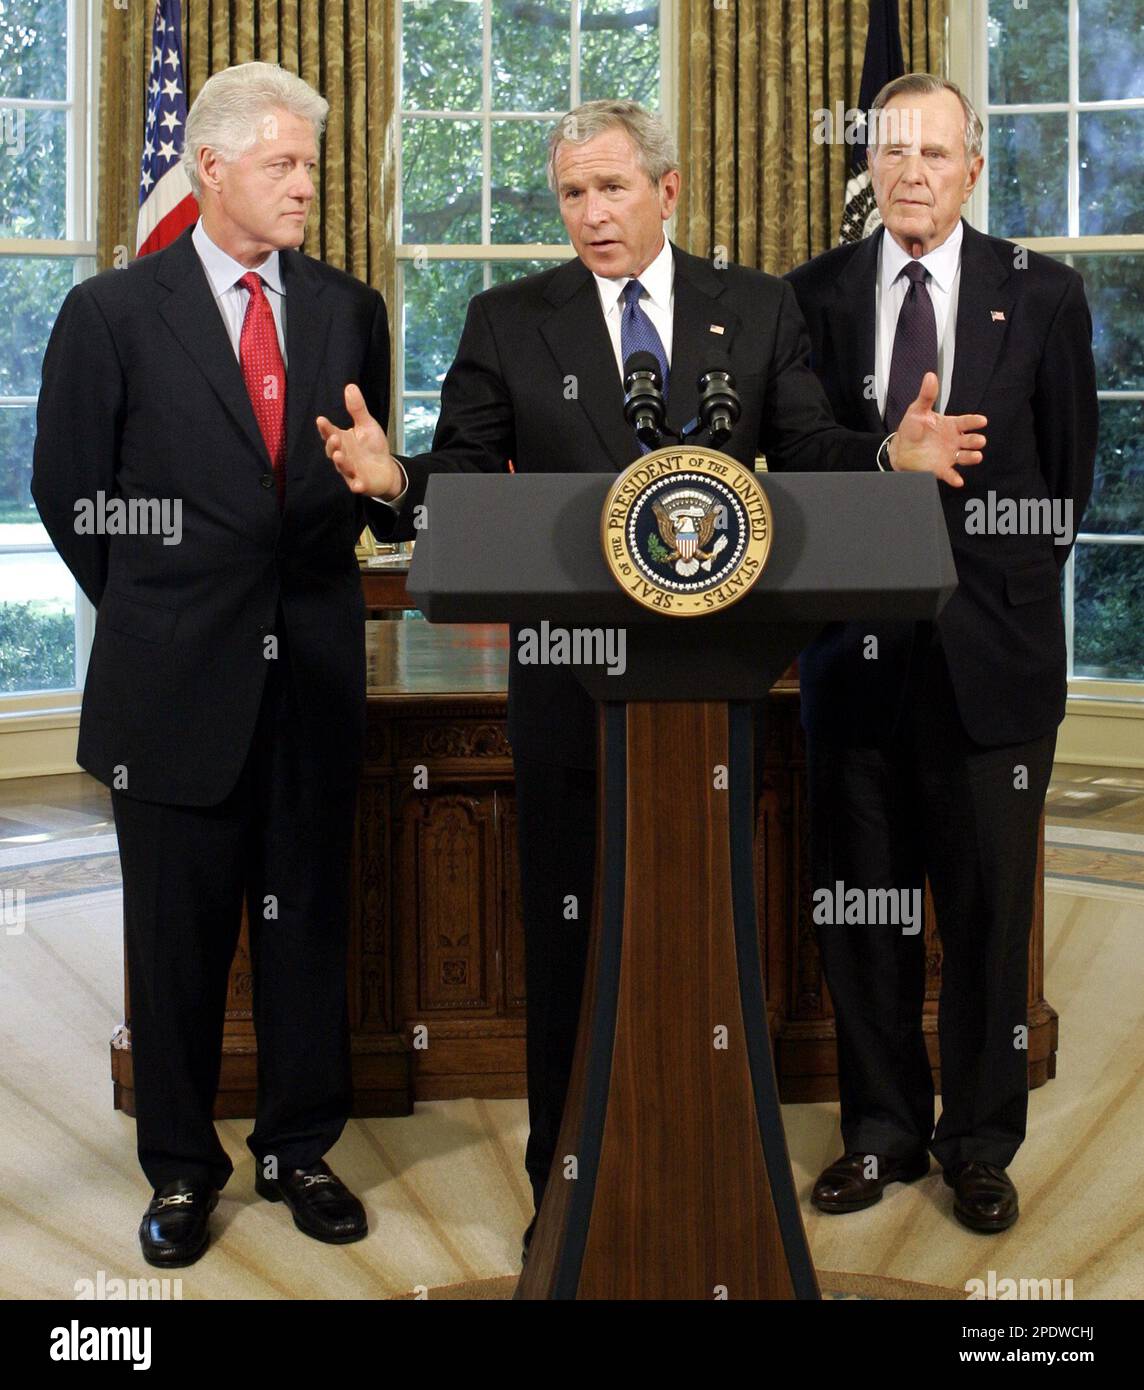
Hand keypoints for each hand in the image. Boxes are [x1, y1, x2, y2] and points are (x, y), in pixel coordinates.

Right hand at [316, 384, 403, 498]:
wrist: (385, 469)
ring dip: (340, 462)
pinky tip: (358, 485)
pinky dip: (356, 485)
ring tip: (338, 456)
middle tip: (334, 438)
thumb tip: (350, 386)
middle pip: (333, 450)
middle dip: (332, 445)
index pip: (330, 433)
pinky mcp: (360, 483)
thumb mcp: (367, 425)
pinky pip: (356, 485)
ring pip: (342, 467)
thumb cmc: (372, 446)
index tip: (321, 420)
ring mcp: (350, 470)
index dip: (325, 428)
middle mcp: (342, 455)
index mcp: (342, 440)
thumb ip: (357, 409)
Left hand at [887, 372, 986, 487]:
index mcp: (951, 425)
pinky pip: (950, 474)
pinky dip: (954, 477)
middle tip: (979, 441)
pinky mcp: (941, 468)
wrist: (900, 448)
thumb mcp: (918, 409)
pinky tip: (958, 481)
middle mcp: (954, 440)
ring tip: (976, 456)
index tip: (982, 421)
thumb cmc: (913, 427)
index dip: (974, 422)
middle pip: (970, 440)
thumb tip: (930, 376)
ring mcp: (949, 455)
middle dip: (976, 441)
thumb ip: (927, 395)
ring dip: (972, 457)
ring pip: (965, 456)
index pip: (966, 422)